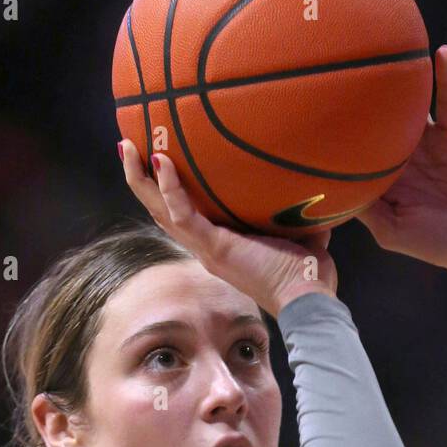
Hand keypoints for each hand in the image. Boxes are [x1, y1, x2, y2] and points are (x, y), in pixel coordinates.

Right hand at [118, 140, 338, 316]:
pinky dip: (170, 187)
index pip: (183, 214)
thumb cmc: (308, 273)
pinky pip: (182, 214)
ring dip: (141, 179)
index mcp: (221, 245)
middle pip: (161, 211)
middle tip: (127, 145)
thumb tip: (319, 192)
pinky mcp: (215, 247)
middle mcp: (206, 248)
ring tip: (127, 146)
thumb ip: (300, 213)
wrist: (309, 300)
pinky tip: (162, 160)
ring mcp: (207, 249)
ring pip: (160, 211)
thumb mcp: (303, 232)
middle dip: (141, 179)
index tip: (156, 158)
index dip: (166, 190)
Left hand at [354, 46, 446, 275]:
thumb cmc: (437, 244)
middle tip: (336, 62)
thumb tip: (332, 186)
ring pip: (410, 103)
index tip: (311, 110)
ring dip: (401, 79)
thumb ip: (365, 208)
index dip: (335, 131)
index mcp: (382, 177)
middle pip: (377, 118)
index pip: (354, 148)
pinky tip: (441, 54)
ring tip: (384, 48)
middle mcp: (402, 154)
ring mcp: (428, 141)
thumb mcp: (392, 232)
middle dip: (359, 96)